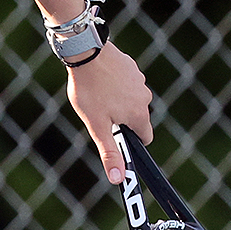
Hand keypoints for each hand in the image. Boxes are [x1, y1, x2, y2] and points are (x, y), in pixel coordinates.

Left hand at [66, 42, 154, 184]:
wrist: (85, 51)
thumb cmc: (89, 89)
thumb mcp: (96, 125)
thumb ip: (109, 151)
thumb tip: (119, 179)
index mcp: (139, 114)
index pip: (145, 137)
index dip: (131, 140)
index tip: (115, 136)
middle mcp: (144, 97)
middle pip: (136, 117)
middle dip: (119, 118)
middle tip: (98, 112)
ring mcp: (138, 79)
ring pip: (129, 98)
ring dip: (116, 99)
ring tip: (96, 93)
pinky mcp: (130, 66)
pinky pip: (124, 81)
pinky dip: (114, 83)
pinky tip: (99, 78)